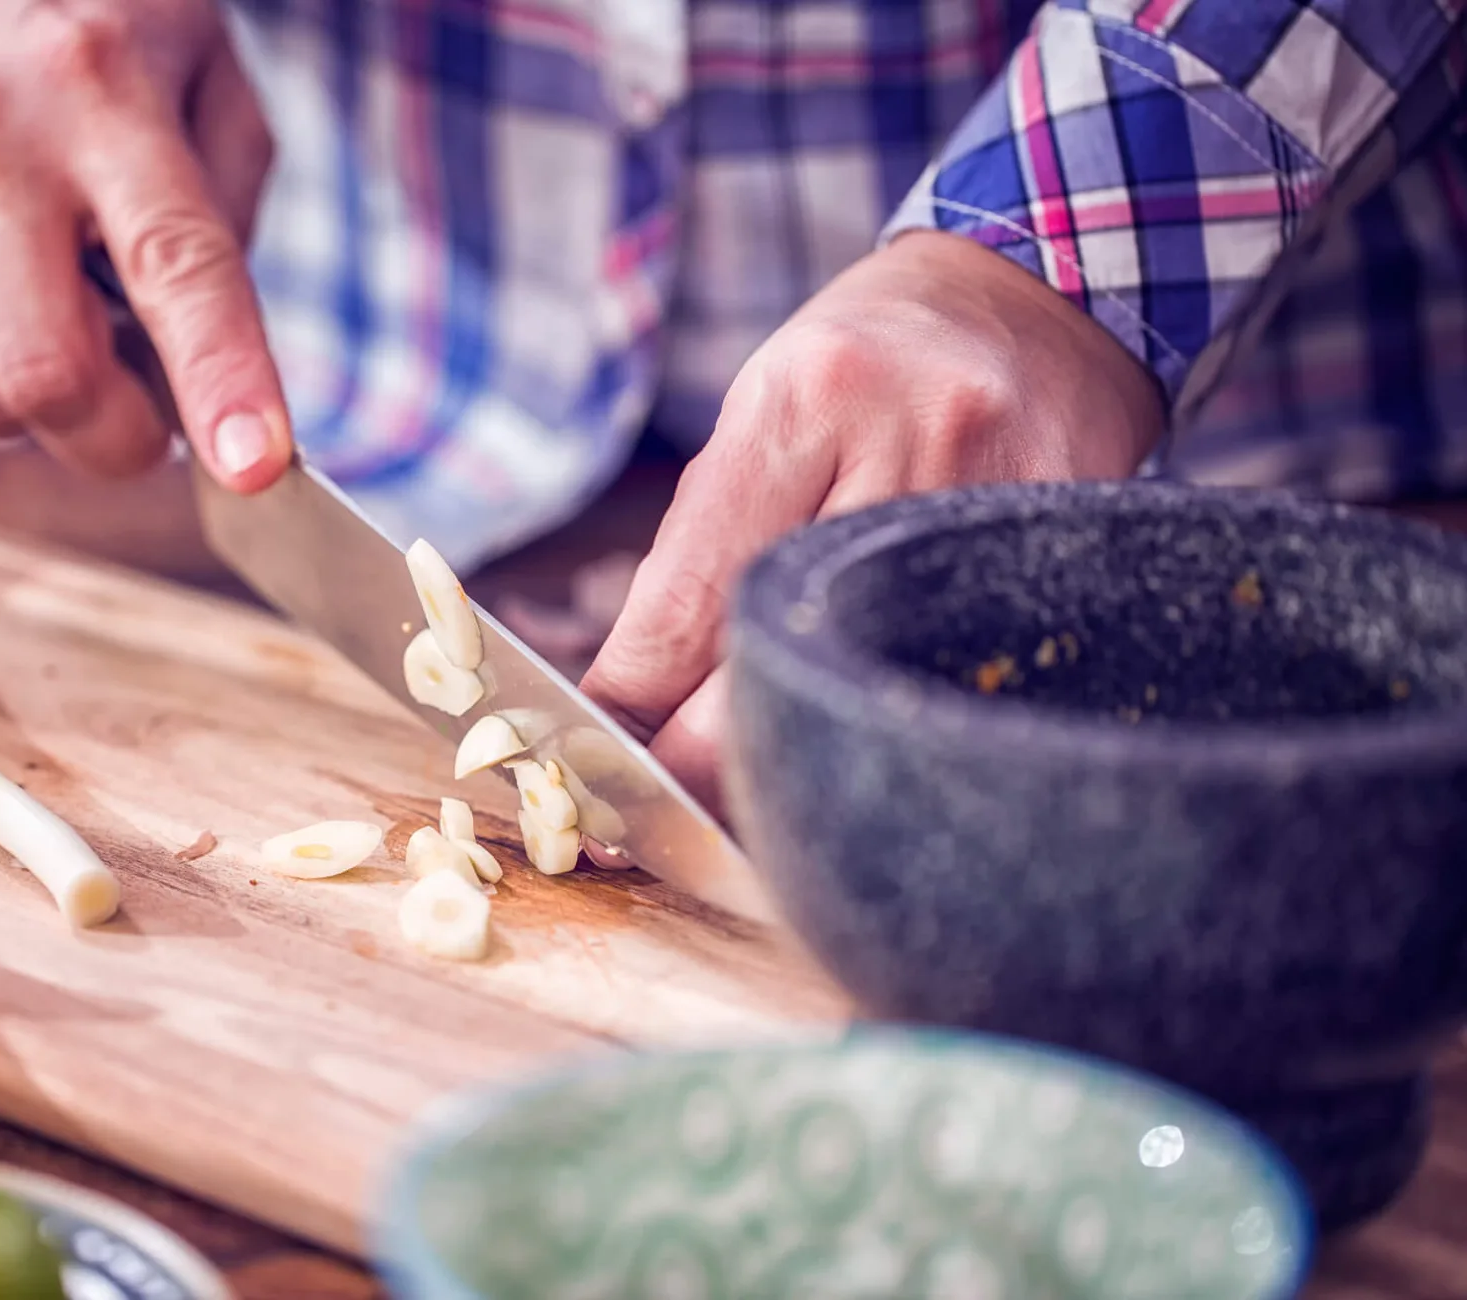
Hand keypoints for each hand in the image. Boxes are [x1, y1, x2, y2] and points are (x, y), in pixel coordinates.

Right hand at [0, 0, 288, 484]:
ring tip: (74, 304)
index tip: (253, 469)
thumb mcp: (208, 78)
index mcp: (105, 89)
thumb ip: (225, 224)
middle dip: (119, 443)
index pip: (175, 263)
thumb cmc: (102, 21)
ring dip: (53, 397)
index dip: (220, 378)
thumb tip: (209, 381)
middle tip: (157, 424)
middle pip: (47, 373)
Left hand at [581, 231, 1164, 813]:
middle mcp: (907, 451)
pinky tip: (859, 755)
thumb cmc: (866, 367)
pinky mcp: (1061, 547)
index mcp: (804, 405)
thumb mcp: (764, 414)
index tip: (591, 759)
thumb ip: (704, 552)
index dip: (630, 706)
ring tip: (745, 803)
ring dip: (795, 766)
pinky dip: (894, 729)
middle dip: (698, 764)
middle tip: (650, 812)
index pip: (692, 603)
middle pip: (778, 666)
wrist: (1032, 303)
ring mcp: (996, 508)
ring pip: (868, 693)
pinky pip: (955, 682)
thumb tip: (630, 703)